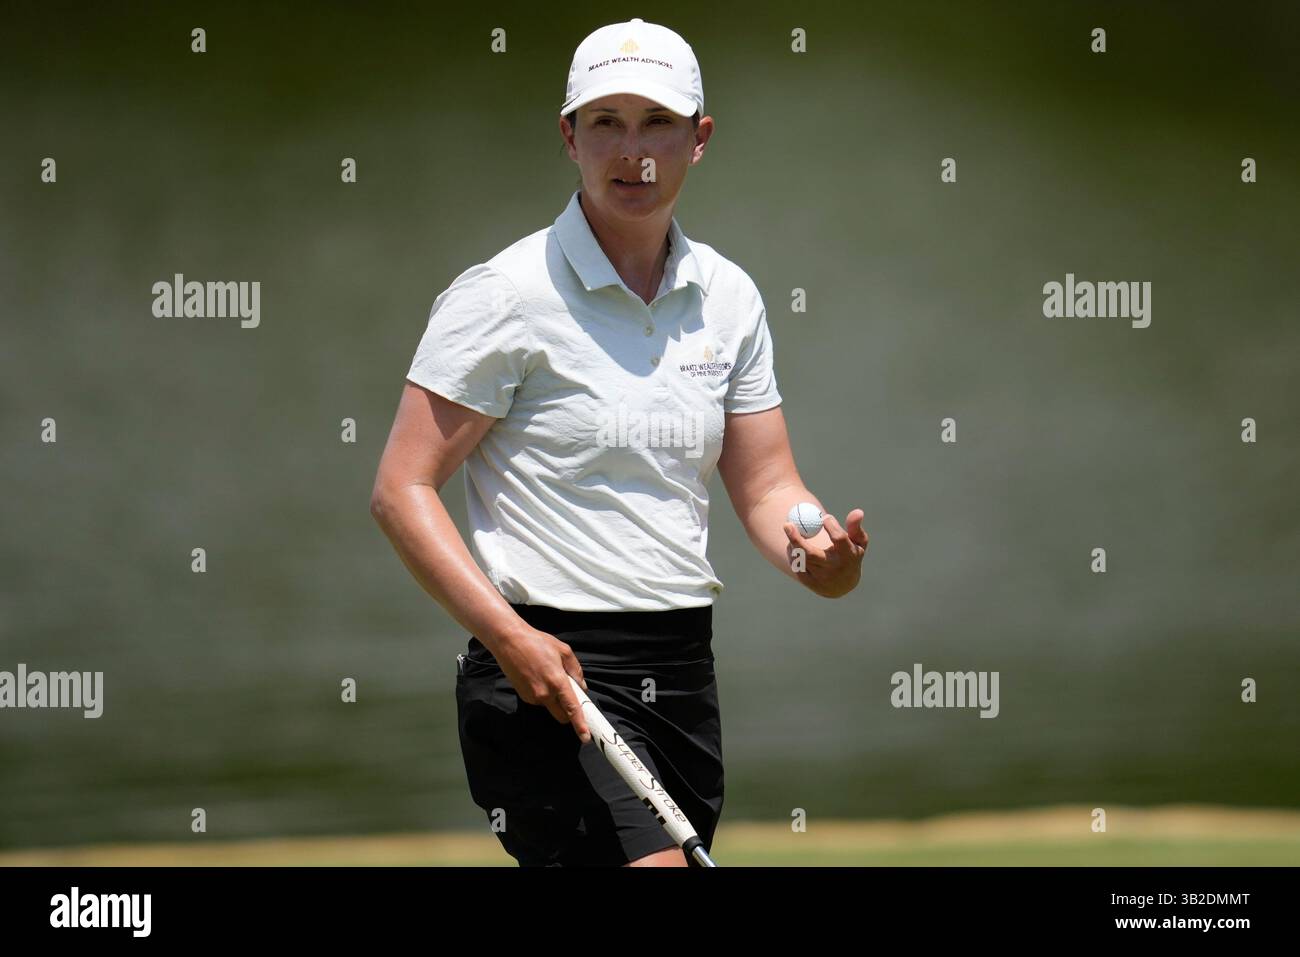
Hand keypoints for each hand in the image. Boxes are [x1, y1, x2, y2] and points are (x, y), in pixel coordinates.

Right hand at [494, 626, 591, 742]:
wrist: (509, 641)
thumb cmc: (537, 642)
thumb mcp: (564, 651)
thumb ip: (576, 671)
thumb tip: (581, 687)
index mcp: (557, 682)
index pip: (572, 709)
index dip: (579, 725)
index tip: (585, 737)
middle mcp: (544, 693)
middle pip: (561, 716)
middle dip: (568, 713)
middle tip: (570, 697)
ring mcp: (532, 697)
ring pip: (550, 707)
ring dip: (555, 700)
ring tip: (549, 676)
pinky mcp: (523, 697)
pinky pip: (540, 701)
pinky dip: (544, 695)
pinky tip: (539, 677)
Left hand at [782, 508, 868, 597]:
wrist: (842, 583)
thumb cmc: (850, 554)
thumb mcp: (858, 542)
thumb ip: (855, 526)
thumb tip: (858, 511)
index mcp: (849, 556)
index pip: (839, 539)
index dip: (831, 526)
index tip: (823, 516)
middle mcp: (834, 569)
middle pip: (810, 553)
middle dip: (796, 539)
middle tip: (787, 524)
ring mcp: (820, 577)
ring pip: (800, 557)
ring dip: (794, 543)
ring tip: (798, 536)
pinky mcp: (808, 582)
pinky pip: (795, 564)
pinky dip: (793, 553)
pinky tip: (797, 549)